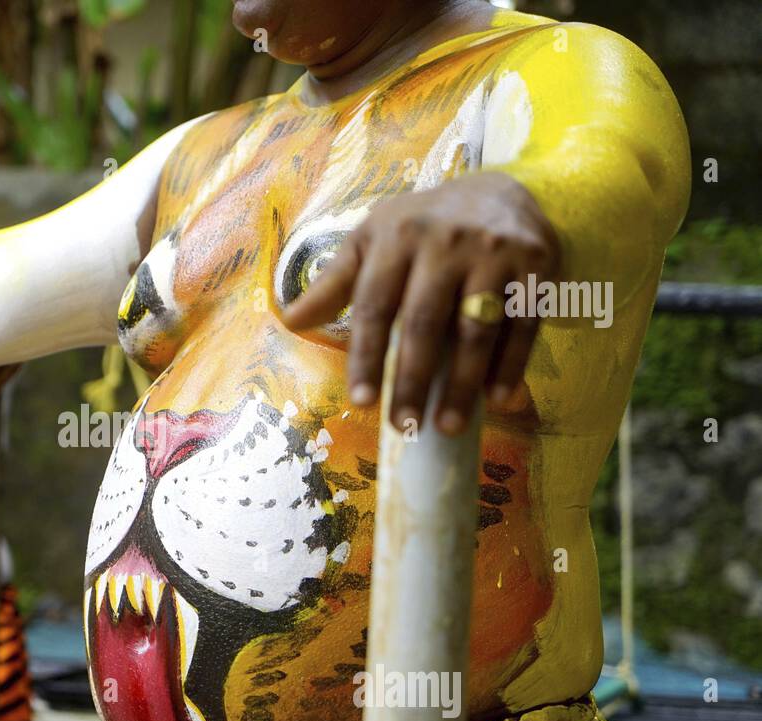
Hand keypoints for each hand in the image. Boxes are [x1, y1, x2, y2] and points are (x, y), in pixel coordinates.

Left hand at [282, 171, 559, 434]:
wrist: (501, 189)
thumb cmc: (423, 226)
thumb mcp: (373, 240)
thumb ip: (334, 283)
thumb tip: (290, 322)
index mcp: (397, 236)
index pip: (376, 305)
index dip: (367, 356)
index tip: (362, 401)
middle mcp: (445, 243)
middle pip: (425, 322)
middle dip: (412, 379)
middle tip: (404, 426)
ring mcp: (493, 254)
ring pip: (476, 328)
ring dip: (462, 383)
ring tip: (447, 427)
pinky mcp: (535, 267)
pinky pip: (523, 325)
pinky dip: (511, 365)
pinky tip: (499, 402)